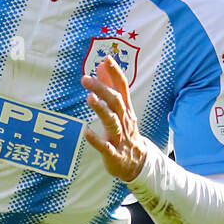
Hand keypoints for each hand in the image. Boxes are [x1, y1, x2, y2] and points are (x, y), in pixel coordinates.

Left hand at [81, 53, 146, 181]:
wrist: (137, 164)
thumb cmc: (125, 133)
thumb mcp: (120, 110)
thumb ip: (110, 87)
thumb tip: (100, 65)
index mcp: (126, 110)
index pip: (122, 88)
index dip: (115, 73)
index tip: (106, 58)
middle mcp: (124, 122)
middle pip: (115, 102)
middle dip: (102, 89)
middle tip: (85, 79)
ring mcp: (120, 138)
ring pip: (112, 122)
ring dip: (101, 110)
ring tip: (90, 98)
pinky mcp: (114, 154)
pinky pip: (105, 147)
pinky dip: (96, 140)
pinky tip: (86, 132)